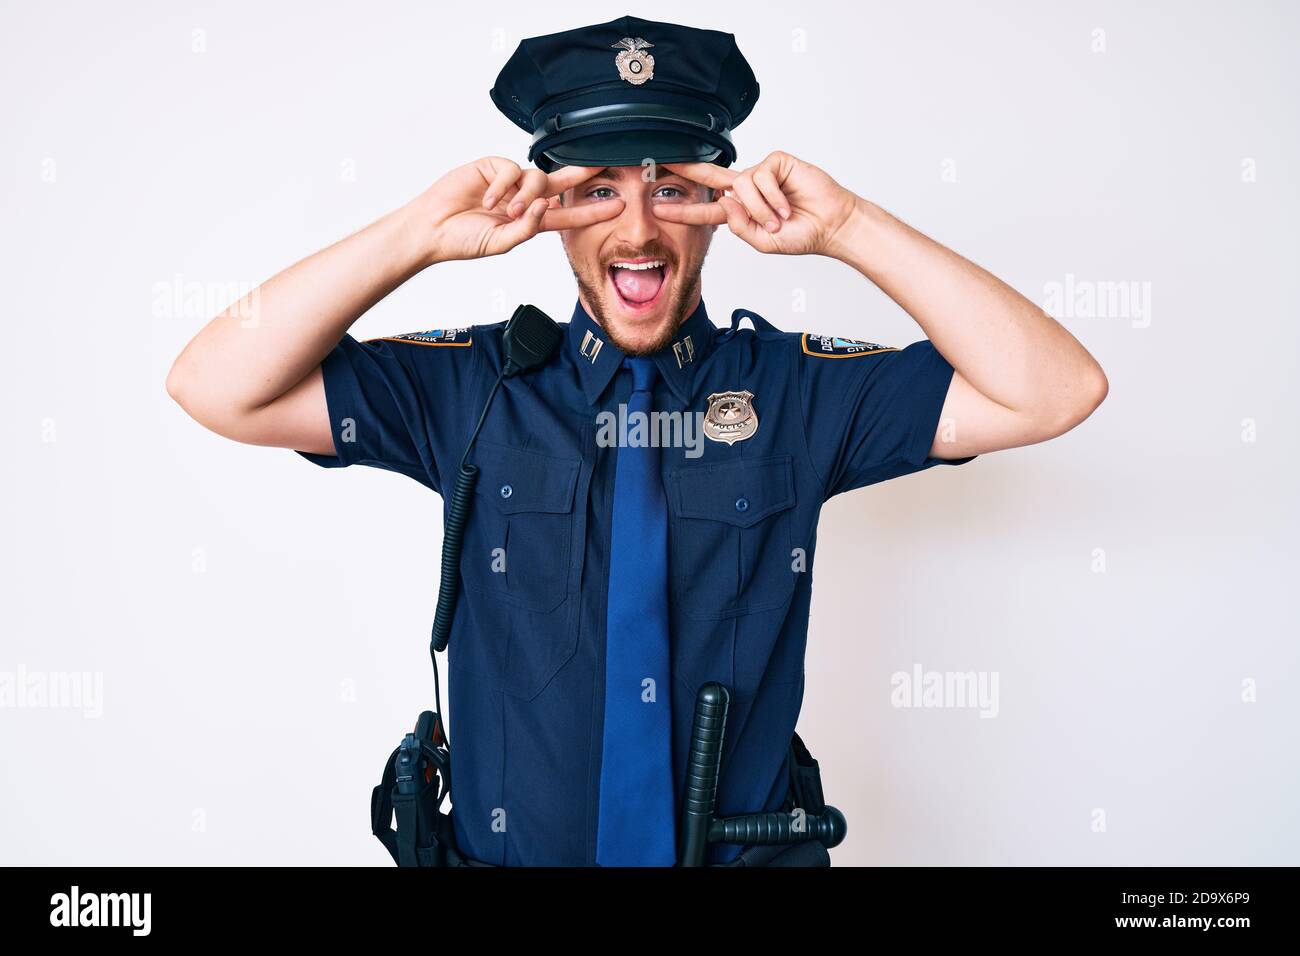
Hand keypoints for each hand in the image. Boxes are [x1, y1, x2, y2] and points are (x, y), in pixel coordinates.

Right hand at [419, 158, 624, 262]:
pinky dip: (503, 185)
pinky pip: (511, 169)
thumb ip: (528, 227)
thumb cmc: (463, 240)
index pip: (566, 214)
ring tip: (509, 211)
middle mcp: (522, 199)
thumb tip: (546, 204)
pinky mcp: (492, 166)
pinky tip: (488, 199)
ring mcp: (508, 182)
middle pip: (560, 183)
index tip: (617, 206)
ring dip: (527, 195)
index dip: (591, 210)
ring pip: (536, 178)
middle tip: (605, 167)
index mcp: (529, 220)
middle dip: (582, 175)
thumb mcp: (502, 243)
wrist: (432, 229)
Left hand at [651, 152, 859, 256]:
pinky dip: (772, 196)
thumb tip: (725, 201)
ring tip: (778, 220)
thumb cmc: (802, 235)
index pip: (707, 209)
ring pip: (742, 186)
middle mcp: (748, 190)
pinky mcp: (776, 163)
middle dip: (687, 170)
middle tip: (663, 162)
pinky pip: (761, 177)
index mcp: (741, 211)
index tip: (658, 208)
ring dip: (760, 208)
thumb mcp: (763, 241)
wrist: (831, 225)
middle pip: (711, 177)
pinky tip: (786, 206)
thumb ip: (740, 226)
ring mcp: (761, 175)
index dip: (684, 209)